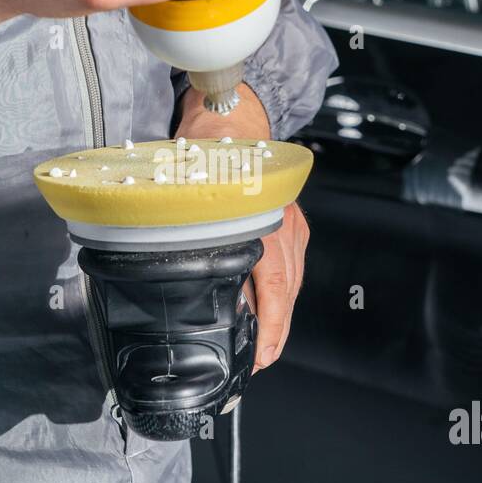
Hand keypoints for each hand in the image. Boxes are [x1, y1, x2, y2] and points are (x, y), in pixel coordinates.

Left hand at [175, 86, 308, 371]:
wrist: (230, 119)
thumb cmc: (208, 154)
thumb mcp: (192, 197)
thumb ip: (196, 240)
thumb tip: (188, 284)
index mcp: (262, 219)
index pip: (274, 283)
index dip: (270, 324)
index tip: (262, 355)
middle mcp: (284, 223)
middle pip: (287, 290)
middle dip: (274, 332)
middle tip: (258, 363)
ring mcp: (292, 223)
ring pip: (290, 281)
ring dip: (277, 317)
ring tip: (261, 347)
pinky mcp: (292, 223)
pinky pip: (289, 267)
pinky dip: (279, 294)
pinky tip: (266, 312)